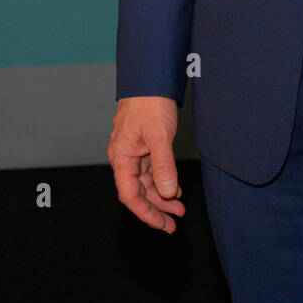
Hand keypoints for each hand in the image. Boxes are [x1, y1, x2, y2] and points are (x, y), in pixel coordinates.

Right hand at [108, 96, 184, 232]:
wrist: (151, 77)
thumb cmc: (151, 102)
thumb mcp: (160, 136)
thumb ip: (163, 166)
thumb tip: (168, 193)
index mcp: (121, 157)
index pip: (130, 195)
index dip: (147, 213)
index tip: (164, 225)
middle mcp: (124, 156)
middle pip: (138, 191)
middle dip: (156, 208)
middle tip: (175, 222)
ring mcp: (134, 150)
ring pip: (145, 182)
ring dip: (162, 195)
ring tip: (180, 208)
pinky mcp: (143, 144)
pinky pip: (151, 169)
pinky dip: (162, 180)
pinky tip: (175, 188)